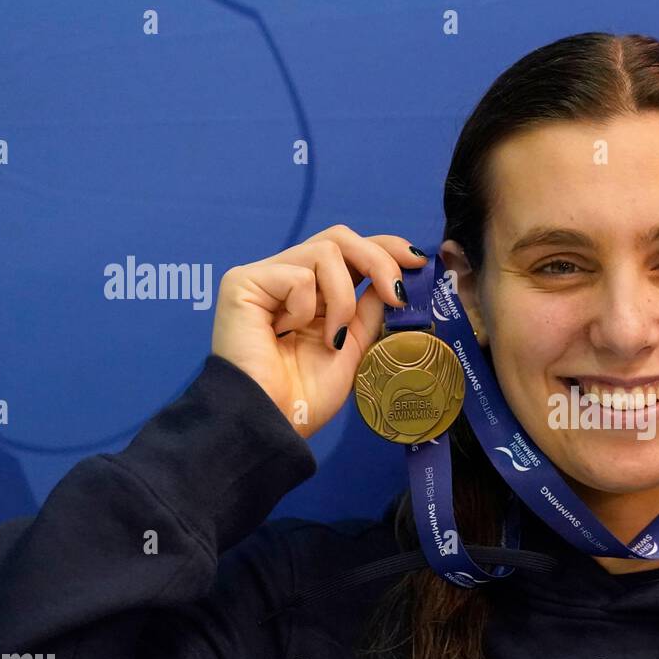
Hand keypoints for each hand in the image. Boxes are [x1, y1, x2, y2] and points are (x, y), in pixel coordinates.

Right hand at [210, 224, 426, 437]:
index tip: (416, 261)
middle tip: (395, 296)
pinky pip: (298, 276)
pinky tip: (287, 333)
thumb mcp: (354, 345)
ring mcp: (264, 277)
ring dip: (342, 299)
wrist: (274, 421)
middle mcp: (286, 277)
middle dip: (377, 260)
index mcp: (313, 292)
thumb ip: (369, 310)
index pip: (349, 249)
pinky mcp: (242, 282)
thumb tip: (394, 281)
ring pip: (325, 252)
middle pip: (338, 237)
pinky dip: (305, 308)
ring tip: (330, 338)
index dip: (385, 247)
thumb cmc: (307, 394)